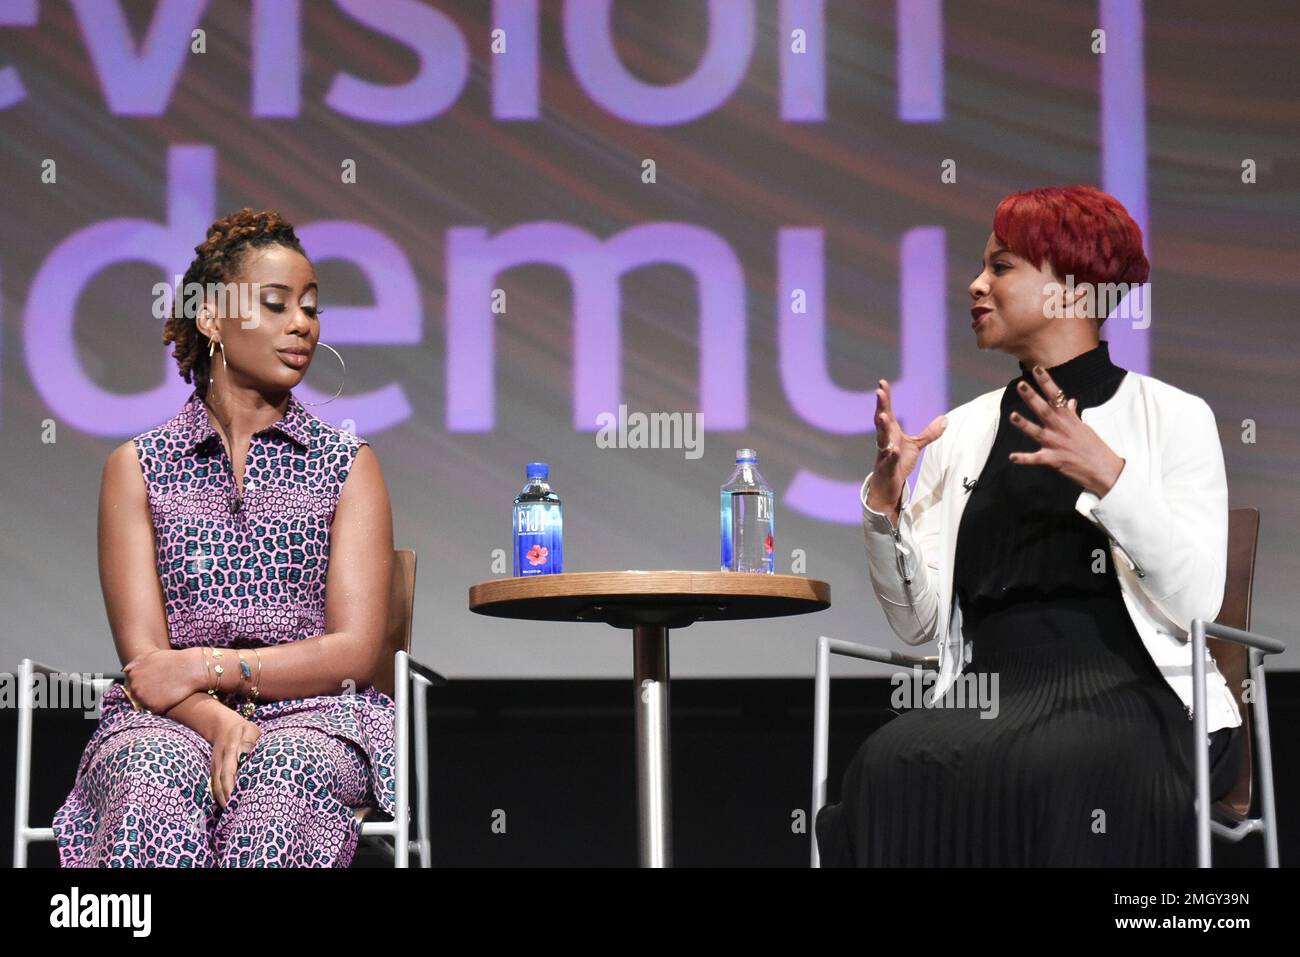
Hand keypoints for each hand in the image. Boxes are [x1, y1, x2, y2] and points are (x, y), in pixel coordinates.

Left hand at [121, 647, 202, 714]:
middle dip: (147, 692)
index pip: (131, 684)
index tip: (154, 682)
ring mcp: (144, 698)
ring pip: (144, 704)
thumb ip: (136, 663)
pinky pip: (154, 711)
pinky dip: (162, 707)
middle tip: (162, 687)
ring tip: (167, 692)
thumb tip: (125, 670)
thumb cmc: (174, 660)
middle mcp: (135, 687)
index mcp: (132, 674)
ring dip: (153, 700)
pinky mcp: (154, 707)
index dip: (144, 683)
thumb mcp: (152, 655)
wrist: (192, 668)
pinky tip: (170, 698)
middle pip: (136, 696)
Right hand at [209, 709, 260, 809]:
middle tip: (236, 815)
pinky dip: (221, 796)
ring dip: (223, 801)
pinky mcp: (215, 771)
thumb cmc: (242, 729)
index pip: (228, 773)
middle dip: (227, 800)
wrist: (222, 726)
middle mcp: (220, 762)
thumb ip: (249, 741)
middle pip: (220, 784)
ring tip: (232, 815)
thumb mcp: (250, 730)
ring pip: (216, 787)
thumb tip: (244, 756)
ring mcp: (215, 767)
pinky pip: (216, 786)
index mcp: (229, 752)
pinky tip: (228, 807)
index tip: (236, 801)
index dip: (231, 788)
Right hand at [869, 378, 947, 515]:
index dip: (885, 397)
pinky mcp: (887, 468)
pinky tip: (894, 450)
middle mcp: (885, 439)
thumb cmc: (898, 463)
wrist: (888, 485)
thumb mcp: (916, 446)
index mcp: (890, 432)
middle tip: (879, 392)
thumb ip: (929, 433)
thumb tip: (946, 419)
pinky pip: (889, 460)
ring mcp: (884, 453)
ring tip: (882, 416)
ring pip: (881, 438)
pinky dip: (892, 455)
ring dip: (882, 427)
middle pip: (881, 420)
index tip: (882, 382)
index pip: (887, 411)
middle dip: (880, 406)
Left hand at [1008, 365, 1125, 495]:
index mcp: (1069, 419)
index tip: (1036, 369)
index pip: (1057, 396)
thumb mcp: (1084, 427)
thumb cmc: (1094, 447)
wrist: (1104, 469)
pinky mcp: (1054, 460)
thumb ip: (1072, 414)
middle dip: (1033, 398)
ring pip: (1038, 432)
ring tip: (1012, 416)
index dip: (1046, 382)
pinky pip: (1037, 459)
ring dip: (1025, 425)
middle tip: (1020, 385)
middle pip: (1045, 411)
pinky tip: (1012, 457)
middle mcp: (1061, 429)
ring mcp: (1057, 444)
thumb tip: (1070, 400)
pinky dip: (1024, 459)